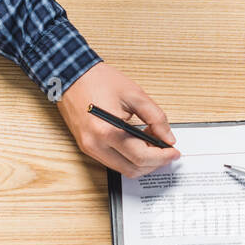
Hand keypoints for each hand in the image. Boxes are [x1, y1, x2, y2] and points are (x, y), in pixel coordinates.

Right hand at [58, 63, 179, 176]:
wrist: (70, 75)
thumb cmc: (98, 80)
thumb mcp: (135, 94)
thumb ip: (156, 118)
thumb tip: (168, 138)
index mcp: (108, 131)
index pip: (141, 157)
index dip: (162, 157)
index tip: (174, 152)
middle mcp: (96, 145)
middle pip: (132, 169)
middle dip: (154, 163)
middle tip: (167, 150)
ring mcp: (89, 148)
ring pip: (123, 169)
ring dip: (142, 163)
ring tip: (153, 145)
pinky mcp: (87, 147)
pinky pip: (113, 162)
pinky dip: (129, 158)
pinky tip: (138, 144)